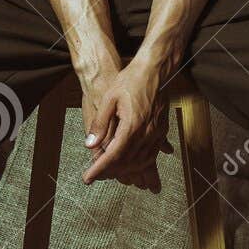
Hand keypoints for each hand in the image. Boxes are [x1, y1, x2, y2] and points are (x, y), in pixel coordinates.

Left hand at [81, 54, 174, 191]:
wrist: (155, 70)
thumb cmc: (130, 80)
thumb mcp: (109, 99)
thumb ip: (100, 124)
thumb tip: (90, 145)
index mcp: (132, 125)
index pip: (113, 156)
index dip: (99, 170)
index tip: (87, 179)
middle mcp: (146, 133)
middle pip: (127, 163)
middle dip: (110, 172)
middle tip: (95, 175)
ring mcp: (156, 133)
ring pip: (141, 162)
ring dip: (125, 171)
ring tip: (110, 173)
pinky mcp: (161, 131)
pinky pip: (151, 155)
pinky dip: (139, 164)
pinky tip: (130, 165)